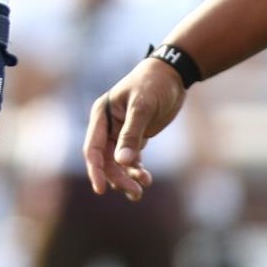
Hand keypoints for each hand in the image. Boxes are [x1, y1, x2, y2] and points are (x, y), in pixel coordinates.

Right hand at [84, 57, 183, 199]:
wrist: (172, 75)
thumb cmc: (154, 84)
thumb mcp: (143, 107)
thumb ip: (131, 134)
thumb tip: (121, 162)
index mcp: (102, 116)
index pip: (93, 148)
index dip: (95, 170)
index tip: (100, 189)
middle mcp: (107, 126)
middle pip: (106, 160)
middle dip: (118, 177)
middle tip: (135, 192)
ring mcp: (120, 132)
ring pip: (118, 163)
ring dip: (127, 177)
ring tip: (141, 189)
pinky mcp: (135, 136)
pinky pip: (131, 159)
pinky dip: (136, 170)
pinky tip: (146, 179)